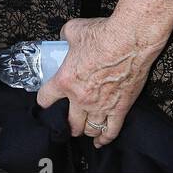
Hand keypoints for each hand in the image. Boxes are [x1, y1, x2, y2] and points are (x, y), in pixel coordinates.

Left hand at [35, 17, 163, 146]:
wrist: (128, 41)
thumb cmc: (102, 35)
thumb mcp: (73, 30)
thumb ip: (65, 37)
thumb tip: (64, 37)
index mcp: (66, 80)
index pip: (46, 98)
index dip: (43, 100)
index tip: (44, 102)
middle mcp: (81, 98)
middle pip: (69, 122)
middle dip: (67, 124)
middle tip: (67, 120)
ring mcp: (101, 106)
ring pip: (89, 129)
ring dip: (85, 130)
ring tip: (84, 128)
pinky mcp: (120, 108)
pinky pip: (111, 131)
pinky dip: (105, 138)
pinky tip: (101, 141)